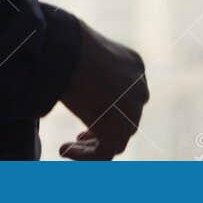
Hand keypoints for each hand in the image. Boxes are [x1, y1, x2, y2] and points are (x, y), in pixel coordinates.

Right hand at [58, 22, 147, 159]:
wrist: (67, 51)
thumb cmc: (67, 45)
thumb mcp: (84, 54)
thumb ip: (86, 70)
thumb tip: (69, 79)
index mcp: (134, 66)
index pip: (130, 96)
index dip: (113, 110)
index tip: (90, 117)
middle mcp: (138, 88)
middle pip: (129, 120)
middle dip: (105, 131)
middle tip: (80, 137)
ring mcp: (131, 110)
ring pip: (119, 140)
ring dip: (92, 148)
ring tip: (67, 148)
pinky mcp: (116, 128)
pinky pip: (104, 152)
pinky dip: (85, 157)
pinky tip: (64, 150)